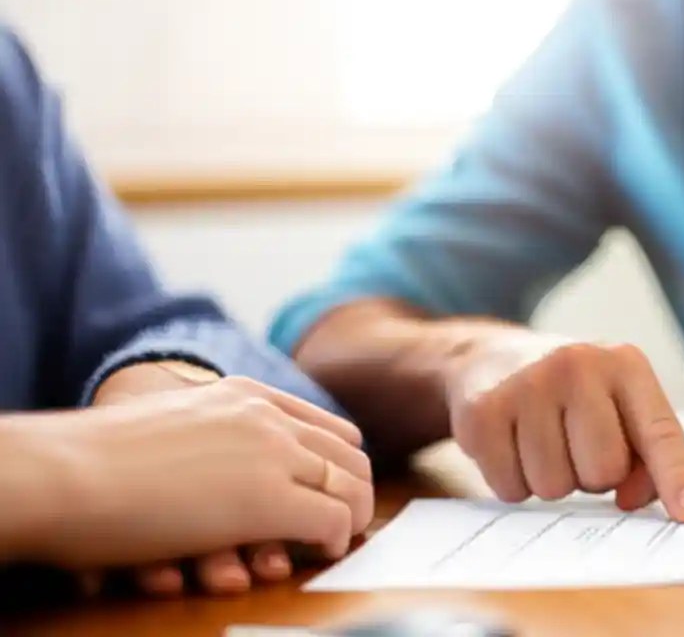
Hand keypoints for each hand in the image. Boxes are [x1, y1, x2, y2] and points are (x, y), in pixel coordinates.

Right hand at [17, 376, 373, 570]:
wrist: (64, 474)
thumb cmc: (94, 461)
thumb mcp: (168, 428)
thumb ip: (208, 437)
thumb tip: (223, 469)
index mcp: (241, 395)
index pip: (325, 425)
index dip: (339, 462)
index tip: (335, 488)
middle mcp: (265, 418)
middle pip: (349, 456)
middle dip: (357, 492)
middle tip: (350, 522)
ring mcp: (271, 455)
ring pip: (353, 486)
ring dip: (353, 517)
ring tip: (340, 540)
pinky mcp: (267, 500)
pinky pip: (334, 522)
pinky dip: (336, 540)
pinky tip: (321, 552)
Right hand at [441, 328, 683, 521]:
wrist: (492, 358)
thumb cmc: (573, 396)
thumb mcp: (620, 409)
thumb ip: (646, 459)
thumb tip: (631, 500)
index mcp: (626, 365)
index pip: (660, 433)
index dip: (677, 478)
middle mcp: (578, 365)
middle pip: (603, 472)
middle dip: (592, 477)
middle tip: (575, 445)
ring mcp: (527, 384)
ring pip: (554, 487)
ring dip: (551, 481)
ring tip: (542, 442)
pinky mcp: (483, 411)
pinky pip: (511, 489)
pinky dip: (513, 482)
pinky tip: (511, 445)